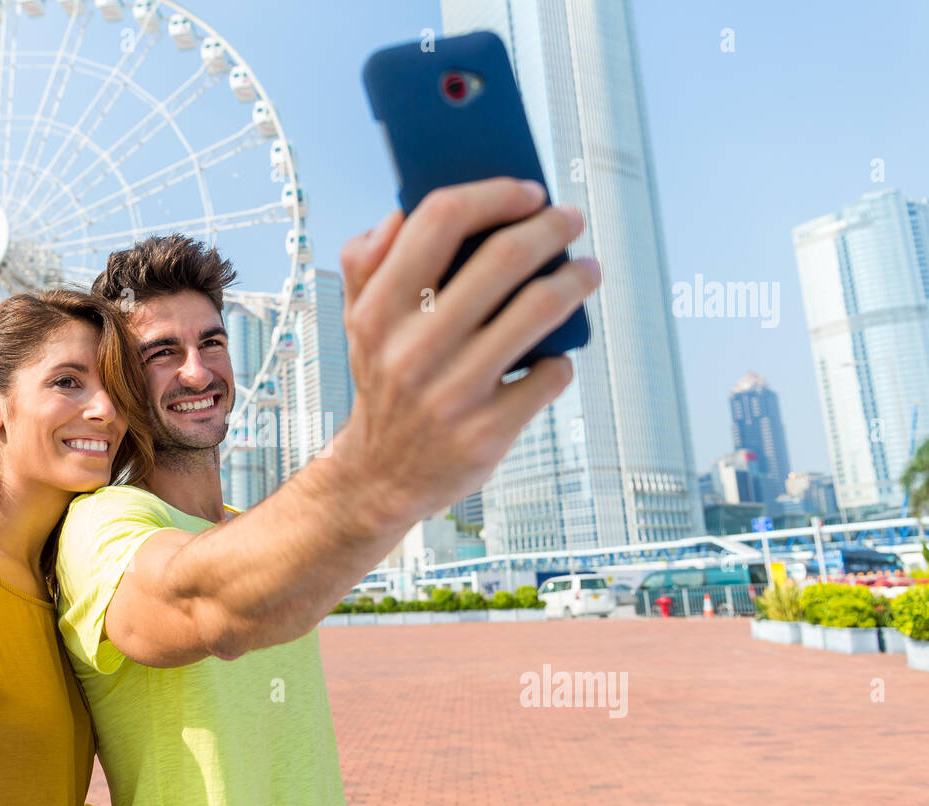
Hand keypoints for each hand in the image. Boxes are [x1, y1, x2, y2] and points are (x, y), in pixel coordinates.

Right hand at [333, 178, 599, 531]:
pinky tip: (556, 354)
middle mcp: (413, 349)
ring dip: (576, 280)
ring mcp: (453, 392)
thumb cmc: (383, 382)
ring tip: (586, 271)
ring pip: (540, 310)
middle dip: (551, 228)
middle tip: (569, 221)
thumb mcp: (358, 322)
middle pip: (504, 257)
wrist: (380, 476)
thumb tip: (400, 213)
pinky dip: (562, 358)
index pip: (439, 220)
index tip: (528, 191)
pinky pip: (550, 374)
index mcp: (379, 311)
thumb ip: (366, 263)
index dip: (493, 194)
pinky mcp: (487, 431)